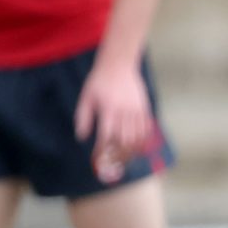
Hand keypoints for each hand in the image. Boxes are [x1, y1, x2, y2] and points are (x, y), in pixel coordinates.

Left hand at [73, 55, 155, 178]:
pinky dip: (142, 140)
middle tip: (112, 164)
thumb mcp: (86, 97)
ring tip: (123, 159)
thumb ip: (83, 117)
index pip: (106, 136)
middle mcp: (124, 111)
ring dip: (130, 151)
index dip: (103, 150)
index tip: (98, 159)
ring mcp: (136, 110)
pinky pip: (146, 128)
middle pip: (124, 140)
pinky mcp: (144, 107)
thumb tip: (82, 137)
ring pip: (137, 137)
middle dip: (118, 155)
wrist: (118, 64)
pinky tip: (136, 148)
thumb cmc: (98, 81)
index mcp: (108, 109)